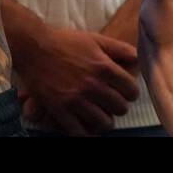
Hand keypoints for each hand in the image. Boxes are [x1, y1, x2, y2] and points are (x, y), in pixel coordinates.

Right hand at [16, 27, 139, 135]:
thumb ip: (119, 48)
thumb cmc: (65, 41)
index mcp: (103, 67)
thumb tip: (138, 58)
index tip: (126, 93)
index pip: (131, 90)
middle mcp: (92, 85)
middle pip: (120, 108)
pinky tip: (86, 127)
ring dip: (105, 121)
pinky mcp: (59, 109)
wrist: (33, 46)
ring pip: (104, 123)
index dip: (131, 93)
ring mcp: (75, 99)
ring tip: (101, 116)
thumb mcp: (95, 39)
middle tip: (112, 103)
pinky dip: (86, 133)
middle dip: (119, 106)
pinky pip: (79, 131)